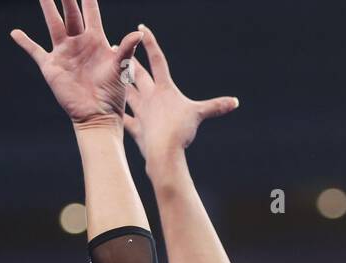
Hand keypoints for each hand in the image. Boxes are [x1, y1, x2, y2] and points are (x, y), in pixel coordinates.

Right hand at [10, 0, 143, 126]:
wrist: (98, 115)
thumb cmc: (112, 94)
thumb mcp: (121, 69)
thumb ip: (126, 49)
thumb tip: (138, 33)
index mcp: (96, 40)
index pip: (91, 12)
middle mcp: (79, 43)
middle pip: (70, 13)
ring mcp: (64, 53)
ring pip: (53, 24)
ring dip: (47, 8)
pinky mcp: (52, 66)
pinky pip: (35, 51)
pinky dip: (25, 42)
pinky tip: (15, 33)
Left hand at [120, 22, 238, 161]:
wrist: (164, 152)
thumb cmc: (181, 130)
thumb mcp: (199, 115)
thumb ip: (216, 107)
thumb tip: (235, 102)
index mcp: (164, 89)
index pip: (157, 60)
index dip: (151, 42)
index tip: (141, 27)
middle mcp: (149, 96)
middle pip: (137, 74)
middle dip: (127, 59)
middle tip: (114, 48)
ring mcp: (140, 112)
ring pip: (127, 92)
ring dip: (120, 82)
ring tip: (109, 73)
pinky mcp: (136, 129)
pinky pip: (125, 120)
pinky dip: (119, 116)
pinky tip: (111, 112)